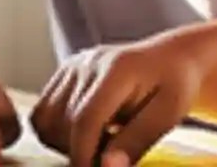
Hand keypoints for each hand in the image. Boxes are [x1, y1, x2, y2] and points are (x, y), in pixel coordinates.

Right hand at [30, 36, 203, 166]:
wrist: (171, 59)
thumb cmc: (174, 87)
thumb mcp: (167, 116)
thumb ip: (136, 141)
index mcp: (116, 69)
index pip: (85, 120)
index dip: (84, 156)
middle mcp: (87, 63)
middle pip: (62, 123)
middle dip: (79, 151)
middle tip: (109, 157)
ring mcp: (72, 66)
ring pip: (45, 120)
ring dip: (63, 143)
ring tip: (98, 143)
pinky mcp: (64, 73)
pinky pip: (42, 113)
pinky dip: (56, 132)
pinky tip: (85, 133)